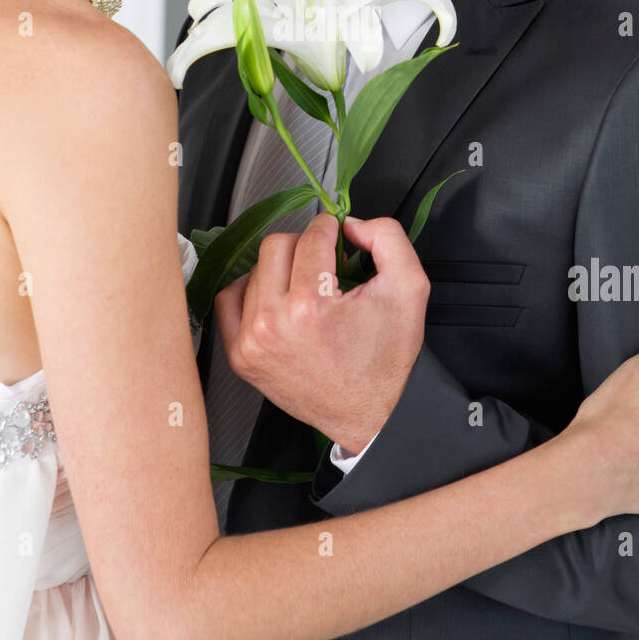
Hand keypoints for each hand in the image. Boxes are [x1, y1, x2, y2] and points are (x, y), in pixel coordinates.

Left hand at [214, 212, 429, 452]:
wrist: (369, 416)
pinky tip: (276, 298)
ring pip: (254, 269)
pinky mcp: (240, 356)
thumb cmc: (385, 360)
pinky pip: (229, 299)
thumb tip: (350, 223)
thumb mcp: (410, 288)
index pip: (310, 236)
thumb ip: (386, 238)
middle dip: (305, 246)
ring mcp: (252, 341)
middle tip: (325, 264)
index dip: (330, 228)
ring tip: (306, 287)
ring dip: (281, 269)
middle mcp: (274, 323)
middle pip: (276, 246)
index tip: (338, 236)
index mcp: (312, 306)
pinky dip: (252, 291)